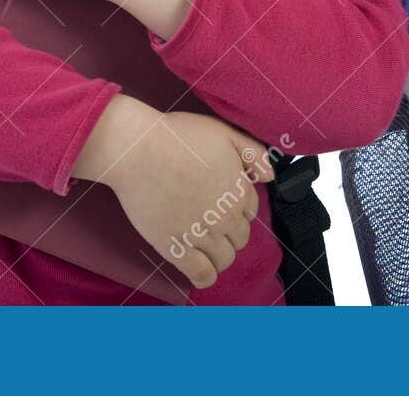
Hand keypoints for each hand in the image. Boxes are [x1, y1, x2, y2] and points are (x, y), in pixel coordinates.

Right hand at [75, 97, 273, 289]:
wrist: (138, 150)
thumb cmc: (178, 137)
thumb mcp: (225, 132)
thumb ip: (253, 153)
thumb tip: (270, 175)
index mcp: (238, 191)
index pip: (251, 211)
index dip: (239, 206)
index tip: (223, 200)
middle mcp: (224, 217)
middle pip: (240, 237)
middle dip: (231, 231)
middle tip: (211, 219)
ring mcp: (201, 236)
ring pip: (224, 259)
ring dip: (220, 253)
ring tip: (206, 243)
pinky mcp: (176, 249)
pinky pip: (202, 275)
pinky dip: (206, 276)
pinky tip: (201, 269)